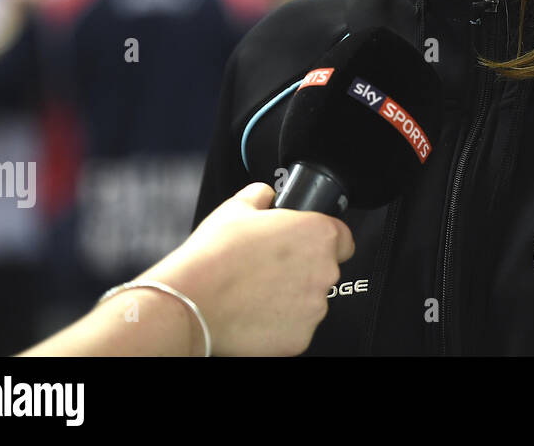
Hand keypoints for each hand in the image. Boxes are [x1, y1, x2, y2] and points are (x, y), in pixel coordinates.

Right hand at [140, 183, 353, 355]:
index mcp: (318, 235)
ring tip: (256, 291)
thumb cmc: (214, 256)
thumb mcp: (237, 207)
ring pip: (310, 301)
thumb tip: (266, 195)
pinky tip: (254, 313)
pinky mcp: (300, 339)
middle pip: (325, 270)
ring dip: (291, 298)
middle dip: (302, 270)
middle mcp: (325, 272)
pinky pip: (296, 329)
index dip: (323, 241)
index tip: (304, 246)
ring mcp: (314, 309)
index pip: (343, 239)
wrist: (191, 302)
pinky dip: (280, 325)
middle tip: (269, 269)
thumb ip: (261, 195)